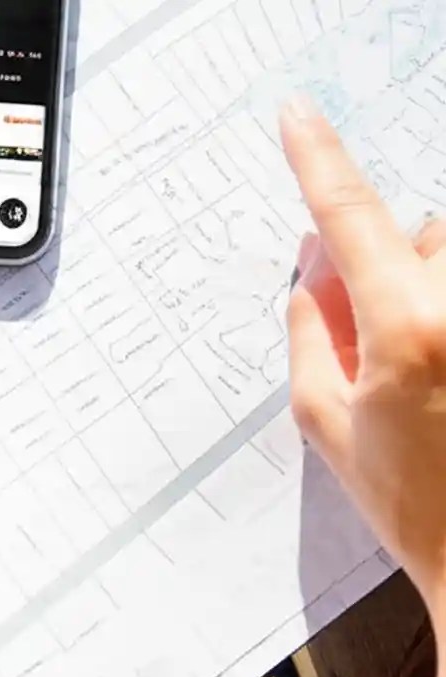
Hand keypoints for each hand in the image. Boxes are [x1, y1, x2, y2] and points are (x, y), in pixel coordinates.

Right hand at [282, 96, 445, 604]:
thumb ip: (311, 326)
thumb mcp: (326, 420)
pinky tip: (443, 377)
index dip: (317, 160)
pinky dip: (443, 315)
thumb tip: (312, 259)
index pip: (354, 217)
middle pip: (422, 235)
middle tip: (379, 343)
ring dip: (430, 290)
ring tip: (430, 373)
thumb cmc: (412, 506)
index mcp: (410, 330)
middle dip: (390, 267)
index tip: (298, 117)